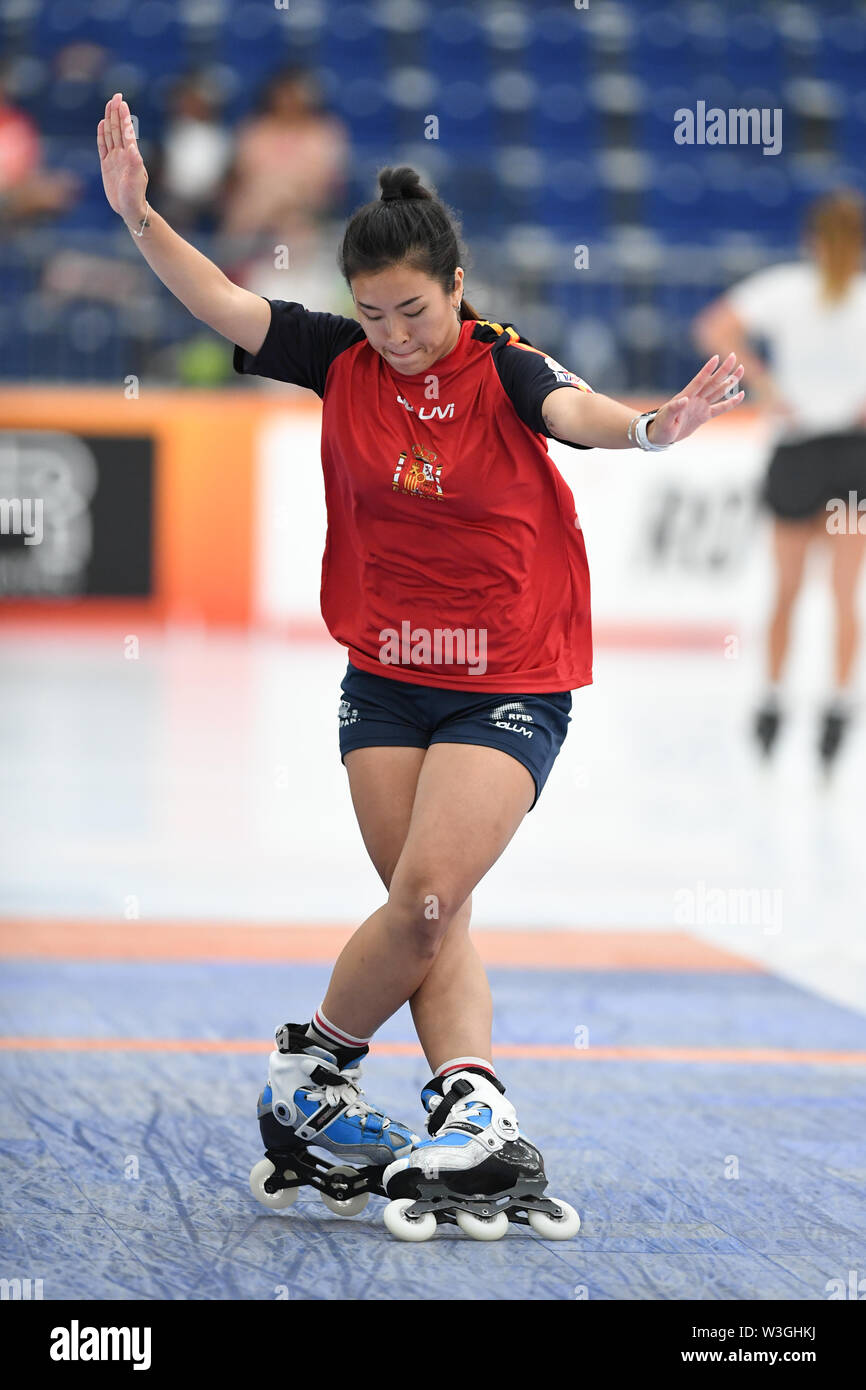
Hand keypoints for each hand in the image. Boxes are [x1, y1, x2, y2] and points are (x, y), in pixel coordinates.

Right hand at [97, 93, 148, 226]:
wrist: (130, 210)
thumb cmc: (135, 197)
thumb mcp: (135, 182)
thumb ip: (134, 164)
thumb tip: (133, 148)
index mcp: (131, 156)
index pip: (126, 131)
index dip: (124, 116)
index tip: (122, 102)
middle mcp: (123, 154)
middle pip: (118, 129)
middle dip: (117, 112)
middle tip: (116, 96)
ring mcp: (115, 159)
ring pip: (111, 134)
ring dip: (110, 119)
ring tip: (110, 104)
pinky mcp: (107, 165)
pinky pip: (103, 146)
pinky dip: (102, 135)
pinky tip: (102, 124)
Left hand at [647, 353, 744, 446]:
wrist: (660, 436)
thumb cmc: (659, 427)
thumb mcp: (664, 419)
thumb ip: (673, 409)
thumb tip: (684, 400)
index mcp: (685, 396)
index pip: (698, 381)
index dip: (707, 370)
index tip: (716, 358)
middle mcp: (695, 398)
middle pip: (712, 382)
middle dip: (723, 370)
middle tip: (733, 356)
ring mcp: (700, 406)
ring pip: (719, 391)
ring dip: (730, 381)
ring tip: (740, 370)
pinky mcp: (704, 416)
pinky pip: (720, 408)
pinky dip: (731, 402)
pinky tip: (741, 395)